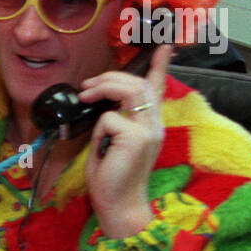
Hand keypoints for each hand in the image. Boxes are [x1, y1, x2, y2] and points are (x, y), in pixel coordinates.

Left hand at [80, 45, 172, 237]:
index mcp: (150, 124)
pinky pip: (109, 119)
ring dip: (103, 88)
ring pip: (129, 91)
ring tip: (86, 95)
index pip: (158, 88)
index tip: (164, 46)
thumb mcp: (113, 142)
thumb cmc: (112, 176)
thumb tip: (102, 102)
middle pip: (138, 84)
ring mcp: (148, 130)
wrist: (118, 204)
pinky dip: (98, 129)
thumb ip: (116, 120)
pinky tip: (101, 147)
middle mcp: (155, 124)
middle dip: (110, 76)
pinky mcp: (137, 138)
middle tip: (87, 86)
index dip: (160, 66)